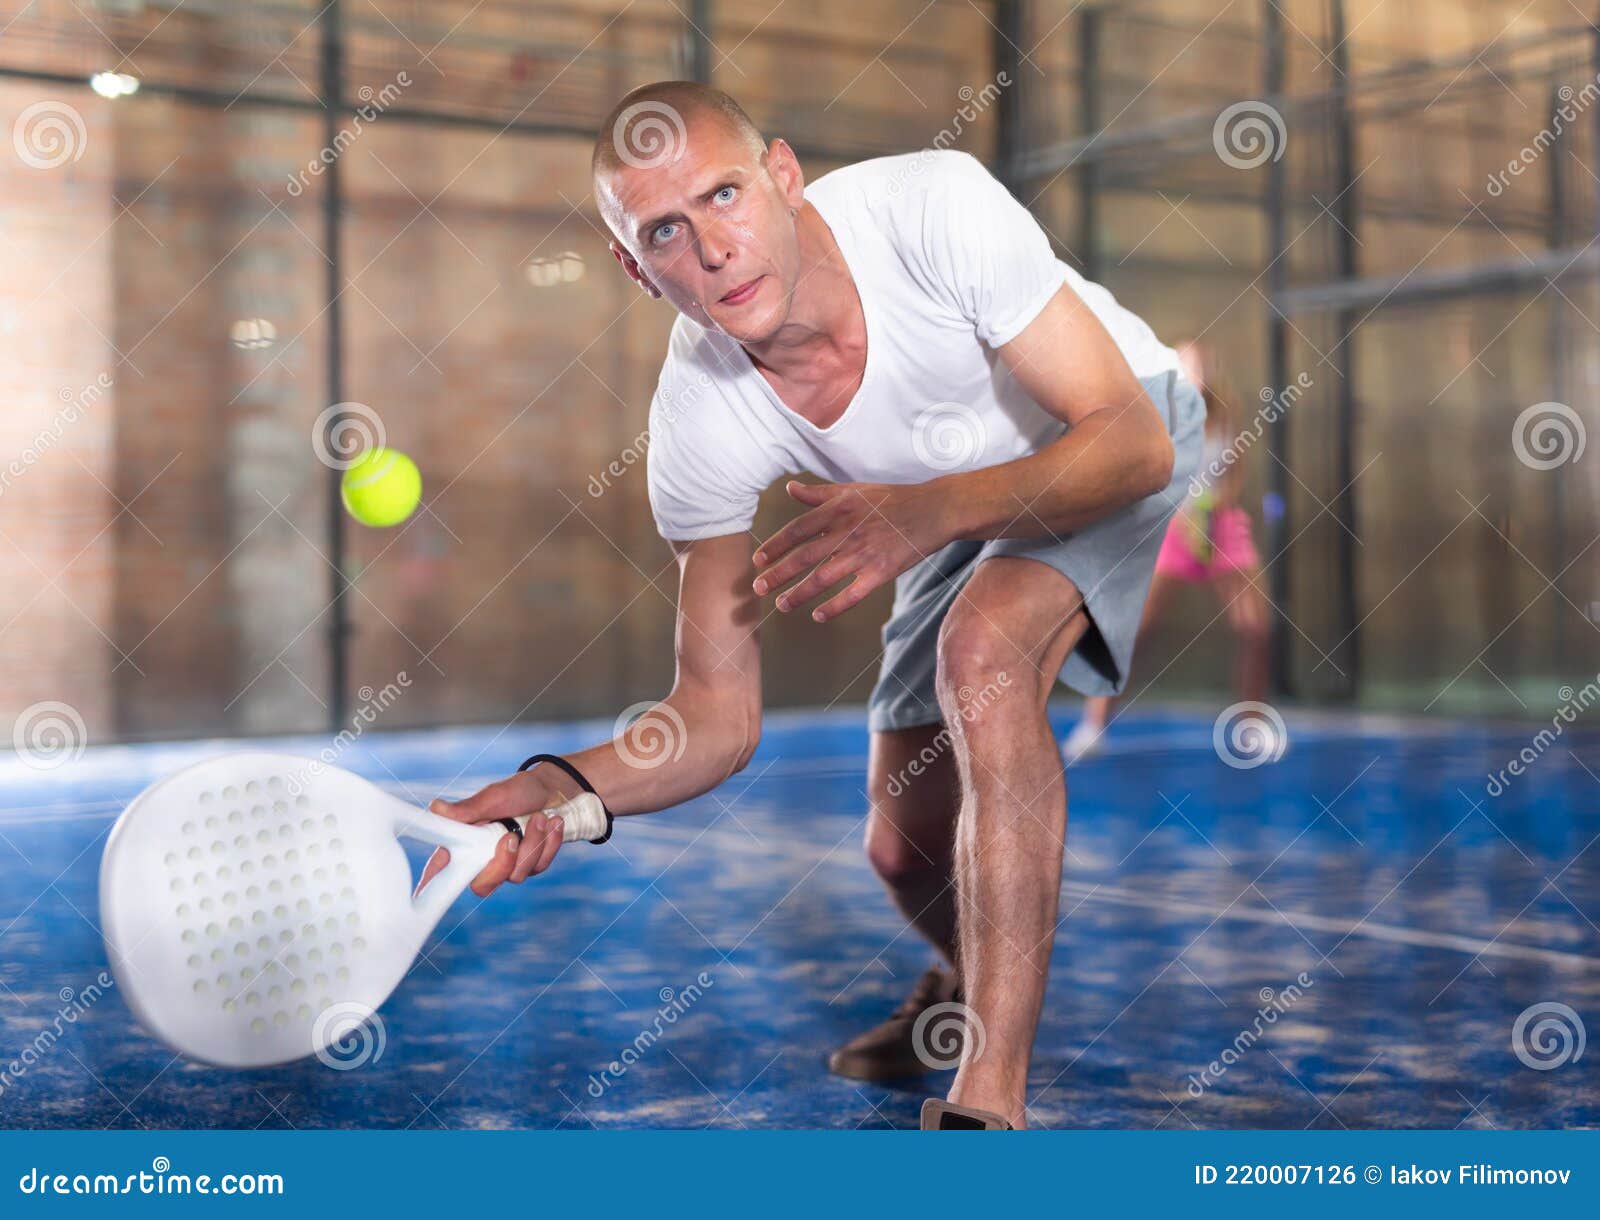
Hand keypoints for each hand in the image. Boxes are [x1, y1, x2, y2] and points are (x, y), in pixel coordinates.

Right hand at [417, 769, 569, 897]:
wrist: (554, 789)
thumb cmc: (519, 790)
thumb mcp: (494, 796)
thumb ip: (469, 808)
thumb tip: (436, 808)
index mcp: (464, 842)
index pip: (441, 871)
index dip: (432, 887)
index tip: (421, 895)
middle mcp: (483, 857)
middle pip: (482, 886)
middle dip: (502, 863)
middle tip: (511, 837)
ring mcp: (508, 864)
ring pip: (516, 875)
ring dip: (533, 843)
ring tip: (540, 817)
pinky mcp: (531, 864)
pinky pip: (539, 866)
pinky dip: (549, 843)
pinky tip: (553, 823)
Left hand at [751, 479, 951, 621]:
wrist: (933, 510)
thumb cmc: (891, 499)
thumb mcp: (853, 490)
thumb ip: (819, 493)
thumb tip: (790, 488)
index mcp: (838, 509)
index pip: (798, 530)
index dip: (776, 545)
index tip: (758, 560)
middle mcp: (848, 532)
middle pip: (805, 556)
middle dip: (778, 574)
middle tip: (757, 588)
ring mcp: (865, 554)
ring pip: (824, 578)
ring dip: (799, 593)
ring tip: (781, 604)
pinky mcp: (882, 572)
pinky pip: (853, 594)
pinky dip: (834, 607)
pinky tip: (817, 616)